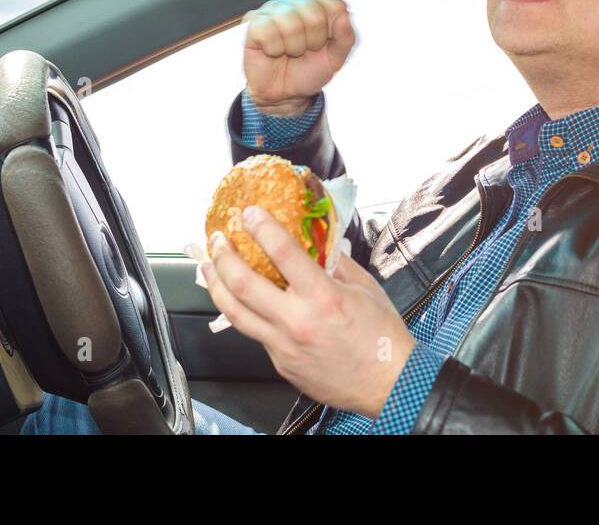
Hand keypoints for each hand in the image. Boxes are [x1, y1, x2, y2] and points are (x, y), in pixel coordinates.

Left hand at [201, 206, 412, 418]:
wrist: (389, 384)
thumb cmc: (383, 337)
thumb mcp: (366, 288)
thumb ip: (336, 263)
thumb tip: (317, 242)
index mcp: (323, 297)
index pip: (282, 252)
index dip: (262, 227)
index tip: (250, 213)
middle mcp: (298, 321)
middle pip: (243, 284)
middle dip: (224, 256)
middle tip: (219, 239)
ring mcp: (284, 346)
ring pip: (235, 313)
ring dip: (217, 286)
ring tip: (209, 267)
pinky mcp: (280, 363)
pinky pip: (255, 334)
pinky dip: (243, 313)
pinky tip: (239, 301)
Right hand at [242, 0, 355, 115]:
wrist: (284, 93)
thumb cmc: (308, 70)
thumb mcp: (335, 59)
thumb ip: (346, 38)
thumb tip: (345, 16)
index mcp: (318, 4)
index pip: (335, 6)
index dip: (332, 33)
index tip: (323, 45)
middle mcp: (295, 1)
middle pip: (315, 15)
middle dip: (313, 41)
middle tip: (305, 50)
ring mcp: (272, 9)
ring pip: (291, 22)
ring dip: (293, 47)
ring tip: (289, 52)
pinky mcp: (253, 21)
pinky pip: (267, 30)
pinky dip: (274, 48)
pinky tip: (273, 51)